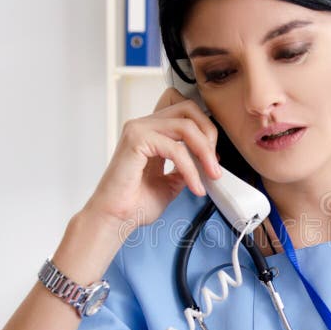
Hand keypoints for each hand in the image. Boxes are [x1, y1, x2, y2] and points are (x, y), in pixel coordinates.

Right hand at [82, 87, 220, 231]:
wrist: (116, 219)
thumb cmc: (135, 204)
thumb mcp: (172, 182)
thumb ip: (187, 166)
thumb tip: (209, 159)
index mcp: (152, 132)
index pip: (186, 113)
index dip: (206, 130)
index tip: (214, 158)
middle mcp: (144, 126)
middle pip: (188, 110)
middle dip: (209, 134)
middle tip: (215, 163)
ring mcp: (138, 129)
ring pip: (186, 126)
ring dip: (204, 152)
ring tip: (210, 175)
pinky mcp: (136, 140)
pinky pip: (175, 148)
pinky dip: (190, 168)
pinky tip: (195, 186)